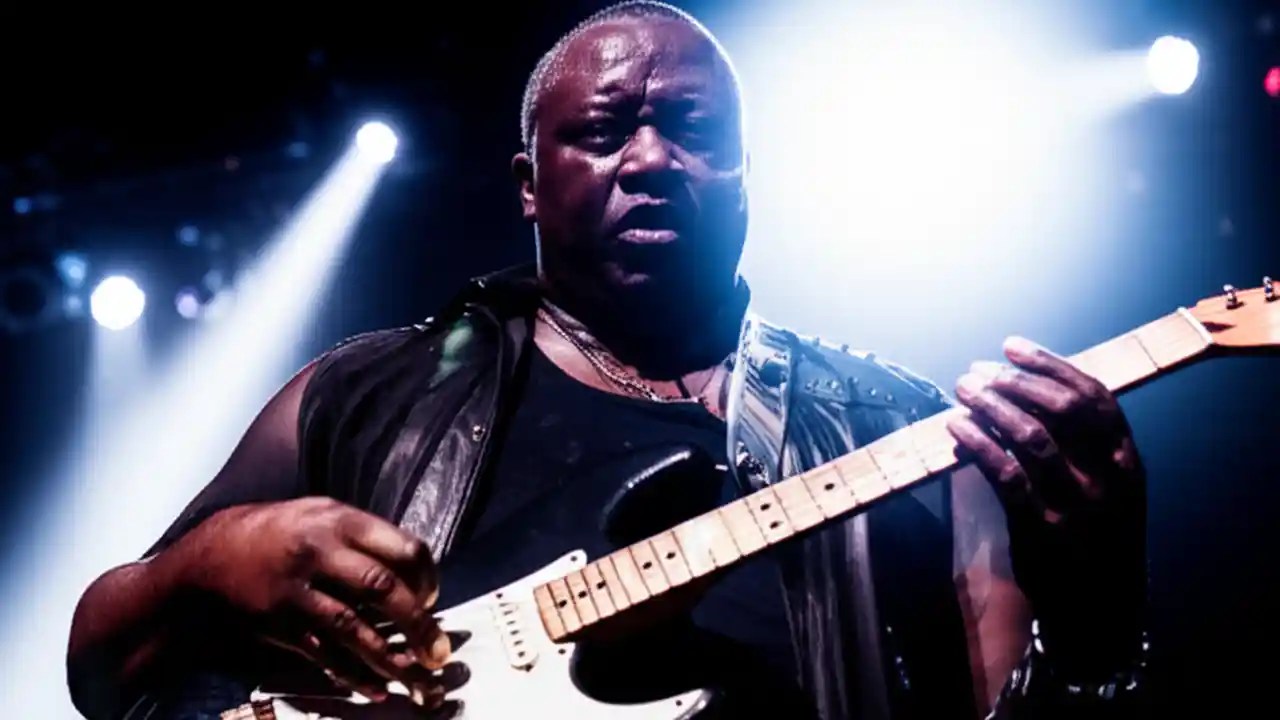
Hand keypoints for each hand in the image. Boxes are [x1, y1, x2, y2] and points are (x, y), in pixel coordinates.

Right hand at [174, 497, 449, 703]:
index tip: (433, 601)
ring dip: (392, 660)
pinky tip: (375, 689)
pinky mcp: (279, 622)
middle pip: (383, 589)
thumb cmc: (281, 533)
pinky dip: (352, 675)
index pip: (404, 549)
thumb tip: (415, 571)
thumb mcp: (323, 514)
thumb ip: (365, 537)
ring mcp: (298, 589)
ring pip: (355, 629)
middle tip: (440, 652)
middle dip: (420, 625)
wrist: (211, 556)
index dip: (428, 579)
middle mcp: (321, 551)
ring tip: (419, 681)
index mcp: (341, 520)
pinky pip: (323, 654)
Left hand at [944, 336, 1146, 674]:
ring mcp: (1076, 503)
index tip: (1012, 347)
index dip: (1049, 364)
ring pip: (1030, 436)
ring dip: (991, 406)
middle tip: (979, 370)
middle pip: (1060, 409)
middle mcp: (1107, 477)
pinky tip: (956, 427)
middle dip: (1014, 381)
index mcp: (1127, 460)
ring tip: (964, 390)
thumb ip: (1084, 444)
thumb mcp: (1110, 487)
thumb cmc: (1097, 534)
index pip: (1092, 395)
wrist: (1102, 607)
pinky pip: (1004, 474)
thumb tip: (1026, 390)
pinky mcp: (1042, 527)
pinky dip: (978, 443)